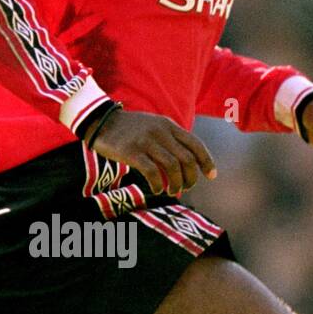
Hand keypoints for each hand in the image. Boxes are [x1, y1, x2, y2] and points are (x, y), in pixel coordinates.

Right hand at [90, 109, 216, 195]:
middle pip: (186, 159)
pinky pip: (152, 172)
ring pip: (172, 167)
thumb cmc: (130, 129)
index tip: (211, 175)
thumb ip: (171, 139)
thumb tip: (187, 163)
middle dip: (191, 178)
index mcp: (169, 125)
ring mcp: (146, 142)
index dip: (207, 162)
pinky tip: (156, 189)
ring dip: (176, 184)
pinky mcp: (131, 152)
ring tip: (172, 191)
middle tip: (186, 187)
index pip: (196, 144)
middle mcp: (160, 132)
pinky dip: (157, 184)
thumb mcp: (154, 126)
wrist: (101, 122)